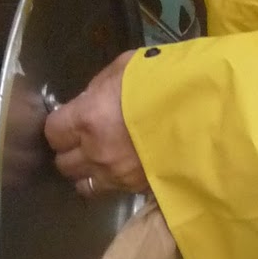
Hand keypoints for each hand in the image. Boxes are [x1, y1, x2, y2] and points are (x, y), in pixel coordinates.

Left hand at [44, 51, 148, 196]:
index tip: (69, 120)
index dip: (59, 126)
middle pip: (64, 163)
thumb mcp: (124, 68)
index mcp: (87, 118)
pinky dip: (109, 181)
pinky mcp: (137, 188)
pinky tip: (120, 167)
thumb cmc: (162, 80)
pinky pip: (111, 190)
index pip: (53, 133)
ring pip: (84, 184)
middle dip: (69, 150)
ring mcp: (117, 174)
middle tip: (83, 138)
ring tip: (99, 158)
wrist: (204, 111)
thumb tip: (87, 101)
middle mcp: (96, 152)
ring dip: (86, 171)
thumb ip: (98, 87)